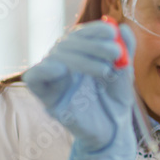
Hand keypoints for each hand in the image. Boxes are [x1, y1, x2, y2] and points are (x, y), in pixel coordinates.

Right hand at [23, 21, 137, 159]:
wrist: (113, 131)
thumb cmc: (115, 101)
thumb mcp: (124, 74)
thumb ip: (125, 51)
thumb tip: (123, 28)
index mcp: (78, 54)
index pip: (80, 34)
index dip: (94, 30)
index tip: (112, 32)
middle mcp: (63, 63)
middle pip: (67, 43)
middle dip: (93, 45)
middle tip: (115, 52)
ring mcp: (54, 79)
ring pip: (56, 57)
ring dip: (81, 58)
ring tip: (106, 70)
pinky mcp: (47, 97)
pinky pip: (34, 78)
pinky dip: (43, 70)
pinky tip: (61, 69)